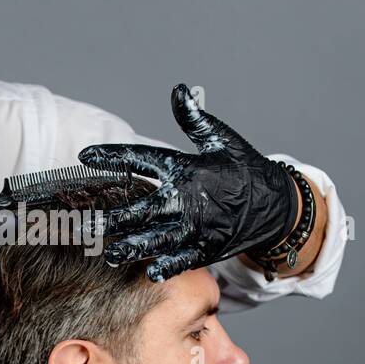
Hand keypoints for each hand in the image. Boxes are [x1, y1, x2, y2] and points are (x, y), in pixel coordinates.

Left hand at [78, 84, 296, 281]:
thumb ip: (195, 119)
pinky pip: (184, 259)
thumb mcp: (221, 140)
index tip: (85, 156)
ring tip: (110, 253)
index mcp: (186, 169)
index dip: (112, 157)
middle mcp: (188, 200)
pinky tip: (149, 272)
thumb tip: (179, 91)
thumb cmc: (246, 170)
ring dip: (132, 246)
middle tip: (87, 223)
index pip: (142, 159)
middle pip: (142, 209)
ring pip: (158, 238)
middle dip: (114, 217)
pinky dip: (168, 266)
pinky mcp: (209, 248)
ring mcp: (198, 227)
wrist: (279, 204)